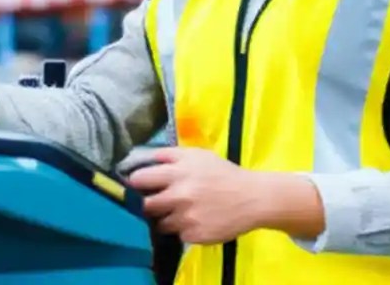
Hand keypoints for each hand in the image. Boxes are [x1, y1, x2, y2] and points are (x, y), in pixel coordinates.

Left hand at [126, 147, 262, 244]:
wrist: (252, 198)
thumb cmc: (222, 173)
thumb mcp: (196, 155)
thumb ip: (168, 154)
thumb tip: (140, 159)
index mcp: (177, 172)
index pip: (139, 180)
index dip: (137, 183)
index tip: (140, 186)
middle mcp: (178, 196)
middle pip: (146, 205)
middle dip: (150, 204)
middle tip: (161, 201)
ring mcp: (186, 218)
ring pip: (161, 223)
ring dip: (168, 219)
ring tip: (183, 212)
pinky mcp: (194, 235)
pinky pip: (178, 235)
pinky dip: (184, 230)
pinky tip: (197, 221)